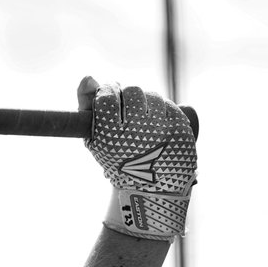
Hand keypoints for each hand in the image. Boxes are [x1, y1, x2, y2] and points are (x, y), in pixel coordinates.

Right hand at [78, 76, 196, 240]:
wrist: (151, 189)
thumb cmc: (118, 161)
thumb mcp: (95, 139)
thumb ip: (87, 107)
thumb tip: (89, 77)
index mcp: (110, 136)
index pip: (107, 96)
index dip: (107, 91)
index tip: (108, 95)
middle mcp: (136, 130)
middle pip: (131, 91)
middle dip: (127, 95)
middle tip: (127, 108)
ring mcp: (161, 129)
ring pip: (152, 95)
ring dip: (145, 100)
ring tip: (142, 117)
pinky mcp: (180, 128)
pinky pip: (169, 105)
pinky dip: (162, 110)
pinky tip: (157, 123)